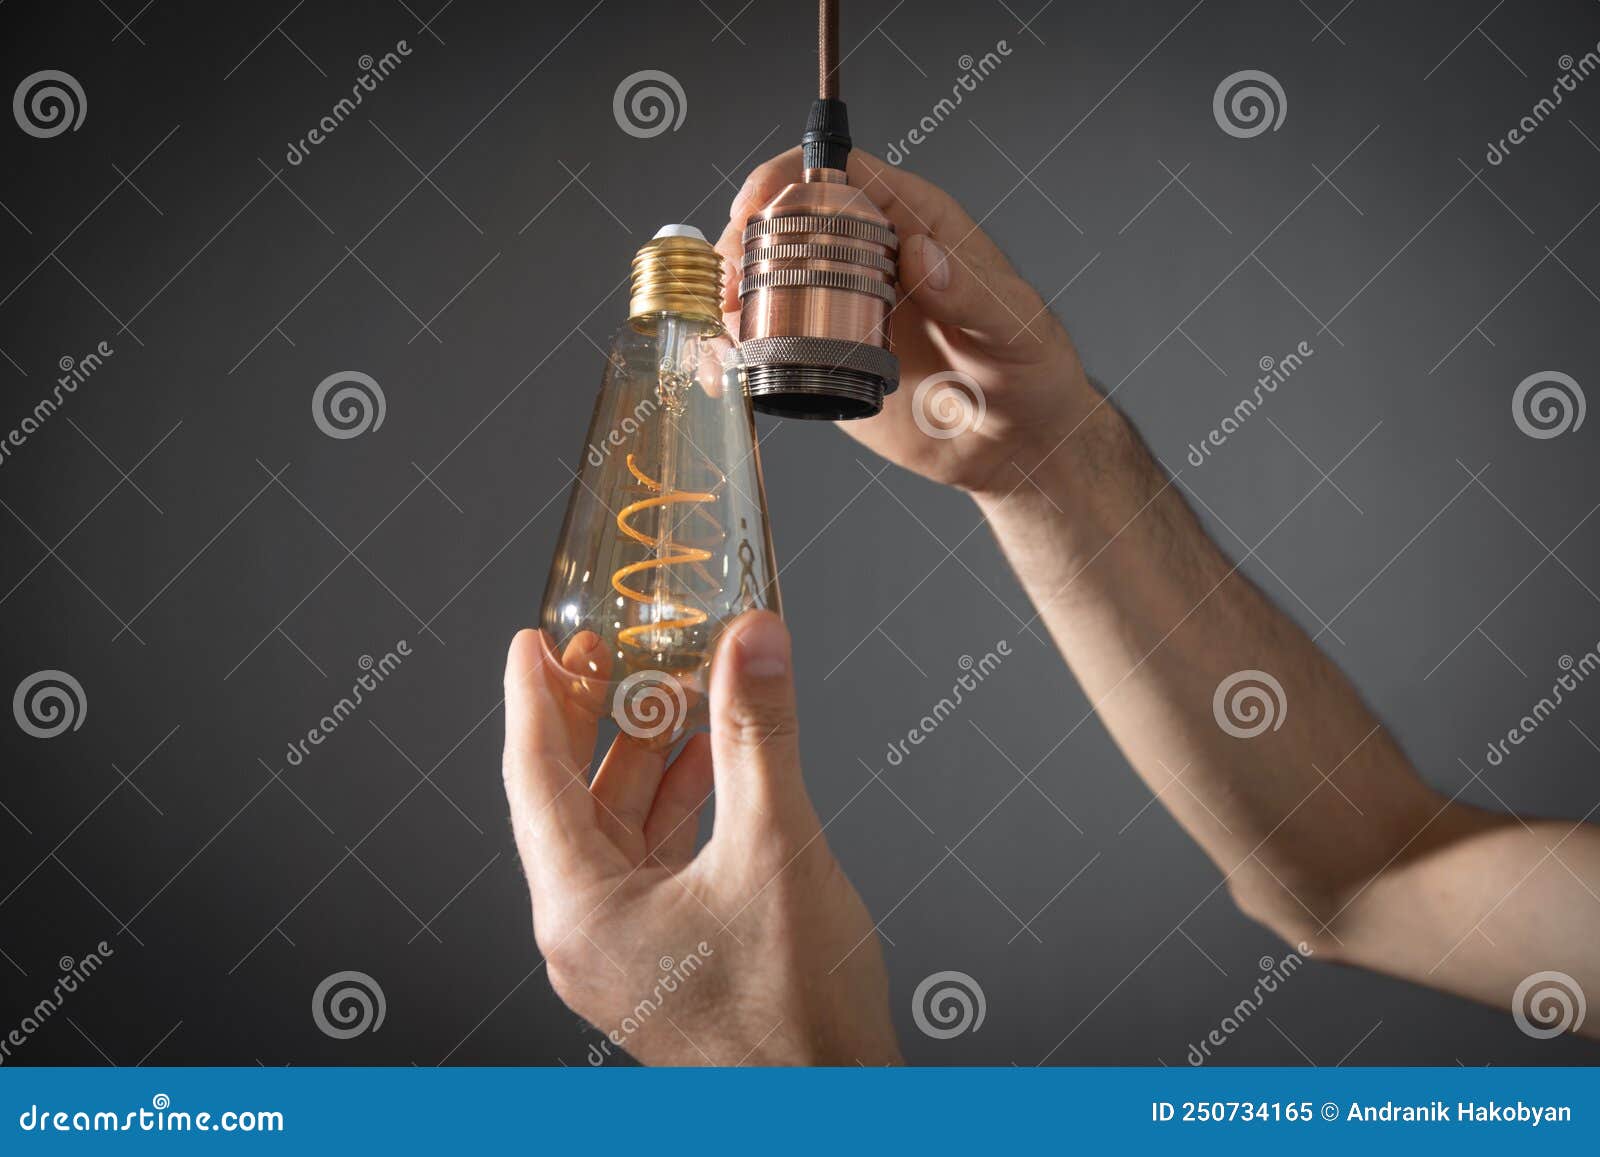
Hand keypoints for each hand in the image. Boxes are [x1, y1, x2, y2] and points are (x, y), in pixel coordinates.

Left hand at [501, 610, 900, 1065]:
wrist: (830, 1111)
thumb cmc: (794, 1018)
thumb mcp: (774, 847)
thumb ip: (758, 733)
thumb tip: (754, 643)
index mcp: (582, 912)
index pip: (534, 778)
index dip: (535, 698)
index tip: (534, 643)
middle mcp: (586, 935)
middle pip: (570, 800)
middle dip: (595, 720)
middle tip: (607, 653)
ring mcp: (623, 954)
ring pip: (616, 831)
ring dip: (649, 761)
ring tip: (680, 696)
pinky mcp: (663, 962)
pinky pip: (651, 863)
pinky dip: (678, 807)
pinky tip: (717, 768)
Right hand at [716, 147, 1104, 497]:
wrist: (1014, 443)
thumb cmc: (1029, 371)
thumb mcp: (1011, 327)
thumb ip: (971, 291)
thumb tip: (921, 252)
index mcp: (914, 223)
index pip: (840, 171)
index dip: (789, 177)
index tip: (757, 206)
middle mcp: (867, 257)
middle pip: (784, 221)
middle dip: (741, 240)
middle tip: (728, 284)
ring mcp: (838, 306)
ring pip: (763, 279)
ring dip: (726, 296)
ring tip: (719, 333)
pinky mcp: (823, 357)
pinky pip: (767, 341)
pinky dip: (733, 351)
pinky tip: (720, 371)